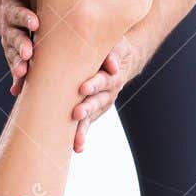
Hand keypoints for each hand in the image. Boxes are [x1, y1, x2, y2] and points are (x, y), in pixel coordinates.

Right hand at [0, 0, 37, 92]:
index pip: (18, 13)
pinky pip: (16, 68)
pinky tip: (17, 90)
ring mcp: (11, 44)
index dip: (25, 18)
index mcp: (12, 10)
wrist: (8, 7)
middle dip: (21, 46)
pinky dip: (16, 80)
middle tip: (28, 54)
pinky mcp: (16, 55)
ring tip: (22, 74)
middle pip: (15, 38)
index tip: (35, 23)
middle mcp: (10, 29)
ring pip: (14, 55)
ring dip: (17, 65)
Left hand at [72, 32, 150, 152]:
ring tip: (76, 141)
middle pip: (98, 101)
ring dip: (83, 128)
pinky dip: (82, 136)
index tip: (83, 88)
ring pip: (92, 117)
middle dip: (88, 108)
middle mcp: (108, 92)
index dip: (95, 84)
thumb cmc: (110, 49)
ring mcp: (101, 104)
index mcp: (112, 75)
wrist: (120, 61)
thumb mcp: (114, 47)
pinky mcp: (93, 112)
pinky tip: (77, 148)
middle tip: (77, 113)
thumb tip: (112, 64)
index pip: (104, 79)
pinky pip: (87, 124)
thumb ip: (112, 53)